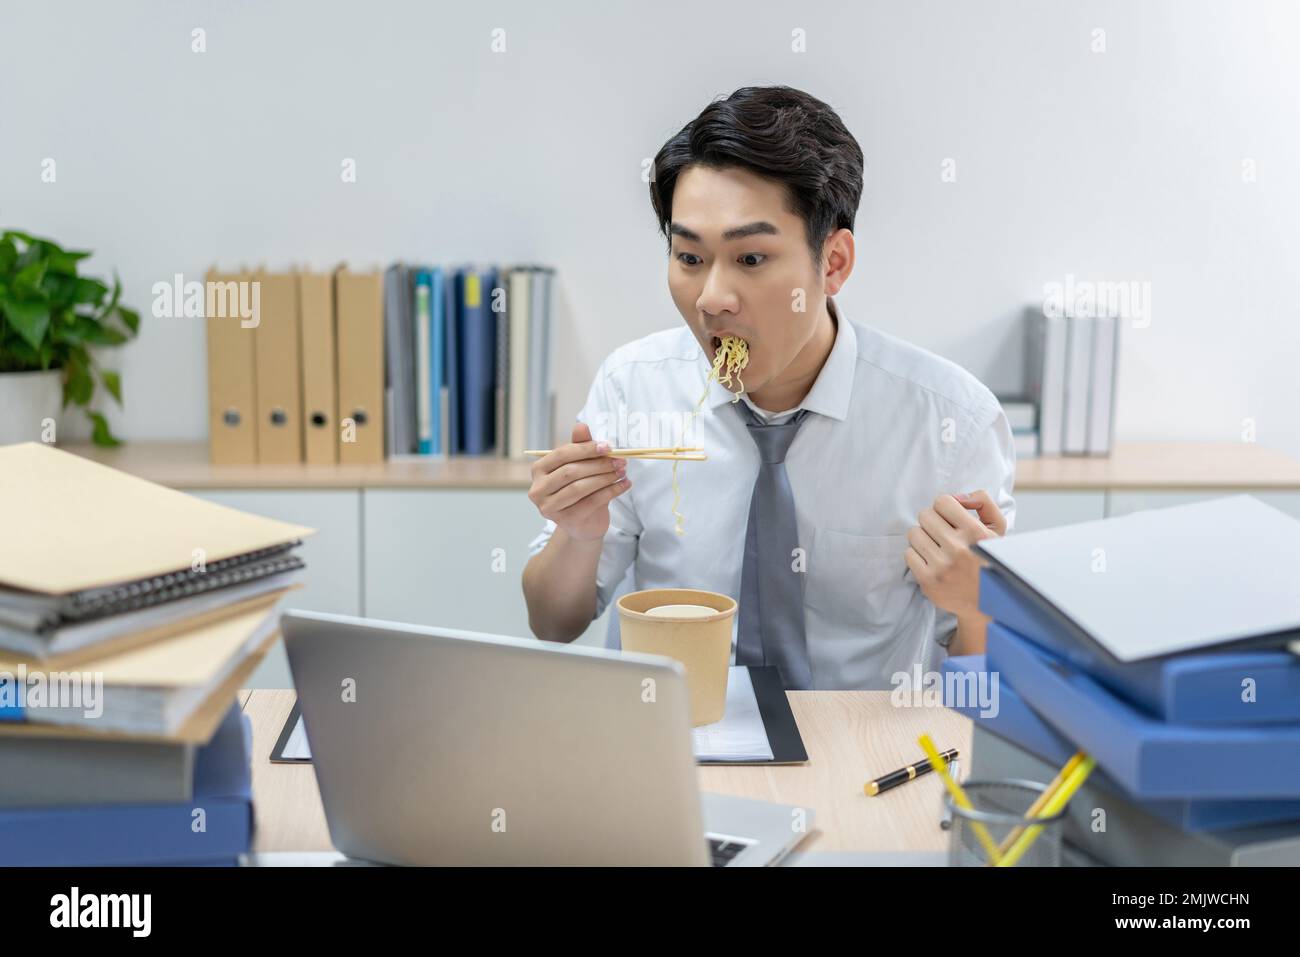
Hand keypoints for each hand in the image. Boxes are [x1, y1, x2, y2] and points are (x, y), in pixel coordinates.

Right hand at [527, 422, 630, 542]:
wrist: (583, 522)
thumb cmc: (580, 488)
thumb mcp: (580, 465)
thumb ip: (579, 446)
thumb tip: (581, 425)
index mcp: (539, 469)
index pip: (562, 454)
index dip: (586, 449)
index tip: (608, 447)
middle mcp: (538, 489)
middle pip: (570, 472)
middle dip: (598, 464)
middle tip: (620, 460)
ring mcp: (549, 507)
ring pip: (580, 488)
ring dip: (605, 477)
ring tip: (622, 471)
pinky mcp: (565, 521)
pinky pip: (591, 502)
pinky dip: (611, 491)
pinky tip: (625, 484)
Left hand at [904, 490, 1006, 620]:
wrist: (987, 602)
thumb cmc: (990, 560)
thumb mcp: (998, 529)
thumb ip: (983, 503)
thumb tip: (957, 497)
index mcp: (976, 533)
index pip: (942, 502)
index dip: (944, 508)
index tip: (949, 518)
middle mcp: (958, 549)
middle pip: (924, 515)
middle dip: (932, 521)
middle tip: (941, 532)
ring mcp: (941, 567)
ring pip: (913, 533)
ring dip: (923, 537)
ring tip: (936, 547)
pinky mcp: (928, 582)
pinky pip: (908, 554)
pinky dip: (917, 555)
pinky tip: (932, 561)